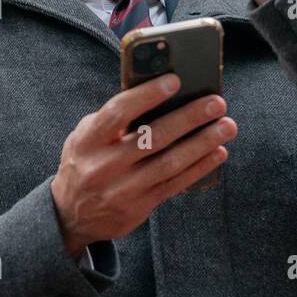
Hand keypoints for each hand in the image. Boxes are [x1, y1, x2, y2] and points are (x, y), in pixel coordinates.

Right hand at [50, 73, 235, 256]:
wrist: (70, 216)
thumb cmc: (85, 161)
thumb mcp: (85, 136)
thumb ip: (113, 118)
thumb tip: (157, 93)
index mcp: (88, 140)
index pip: (119, 112)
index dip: (147, 95)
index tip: (175, 80)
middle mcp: (103, 165)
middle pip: (152, 137)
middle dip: (189, 118)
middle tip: (217, 103)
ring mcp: (122, 189)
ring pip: (169, 163)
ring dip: (202, 143)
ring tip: (226, 126)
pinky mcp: (139, 207)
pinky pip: (174, 184)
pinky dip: (199, 167)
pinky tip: (218, 152)